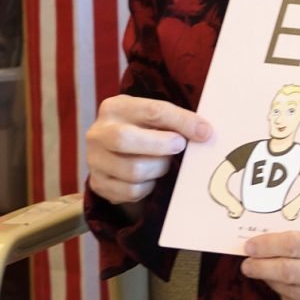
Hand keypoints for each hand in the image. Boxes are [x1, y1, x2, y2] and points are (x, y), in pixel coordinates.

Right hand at [87, 96, 212, 208]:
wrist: (113, 154)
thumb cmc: (141, 132)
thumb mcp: (153, 119)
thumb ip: (174, 121)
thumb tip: (204, 132)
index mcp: (114, 107)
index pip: (150, 111)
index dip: (181, 122)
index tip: (204, 132)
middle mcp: (98, 132)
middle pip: (125, 139)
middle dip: (160, 146)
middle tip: (180, 147)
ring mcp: (94, 160)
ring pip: (133, 170)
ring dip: (157, 169)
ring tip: (163, 164)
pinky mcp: (98, 183)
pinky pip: (131, 191)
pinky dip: (148, 187)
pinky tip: (150, 179)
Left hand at [240, 222, 299, 299]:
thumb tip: (293, 241)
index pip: (292, 245)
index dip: (265, 246)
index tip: (249, 245)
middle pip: (288, 272)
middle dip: (262, 267)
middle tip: (247, 263)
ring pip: (296, 293)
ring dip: (274, 285)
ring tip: (263, 275)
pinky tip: (286, 291)